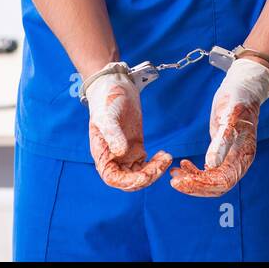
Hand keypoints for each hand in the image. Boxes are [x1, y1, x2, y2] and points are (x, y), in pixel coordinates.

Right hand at [87, 67, 171, 190]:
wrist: (115, 85)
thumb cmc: (106, 99)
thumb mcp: (107, 116)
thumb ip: (113, 135)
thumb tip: (121, 153)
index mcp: (102, 154)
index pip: (113, 178)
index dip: (128, 182)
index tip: (144, 175)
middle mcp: (113, 158)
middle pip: (129, 181)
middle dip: (146, 178)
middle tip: (161, 165)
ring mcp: (125, 154)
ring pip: (140, 175)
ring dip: (154, 172)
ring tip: (166, 158)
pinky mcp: (136, 147)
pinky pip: (147, 165)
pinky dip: (157, 164)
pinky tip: (164, 155)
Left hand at [170, 58, 268, 196]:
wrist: (242, 89)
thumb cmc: (238, 99)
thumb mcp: (229, 117)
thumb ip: (222, 141)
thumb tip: (211, 166)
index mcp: (243, 156)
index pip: (223, 182)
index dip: (202, 185)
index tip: (182, 181)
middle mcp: (238, 161)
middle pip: (217, 186)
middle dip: (195, 186)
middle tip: (173, 180)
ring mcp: (230, 158)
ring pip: (212, 181)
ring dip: (193, 181)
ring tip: (174, 174)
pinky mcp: (222, 153)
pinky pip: (210, 171)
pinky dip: (195, 172)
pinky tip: (183, 164)